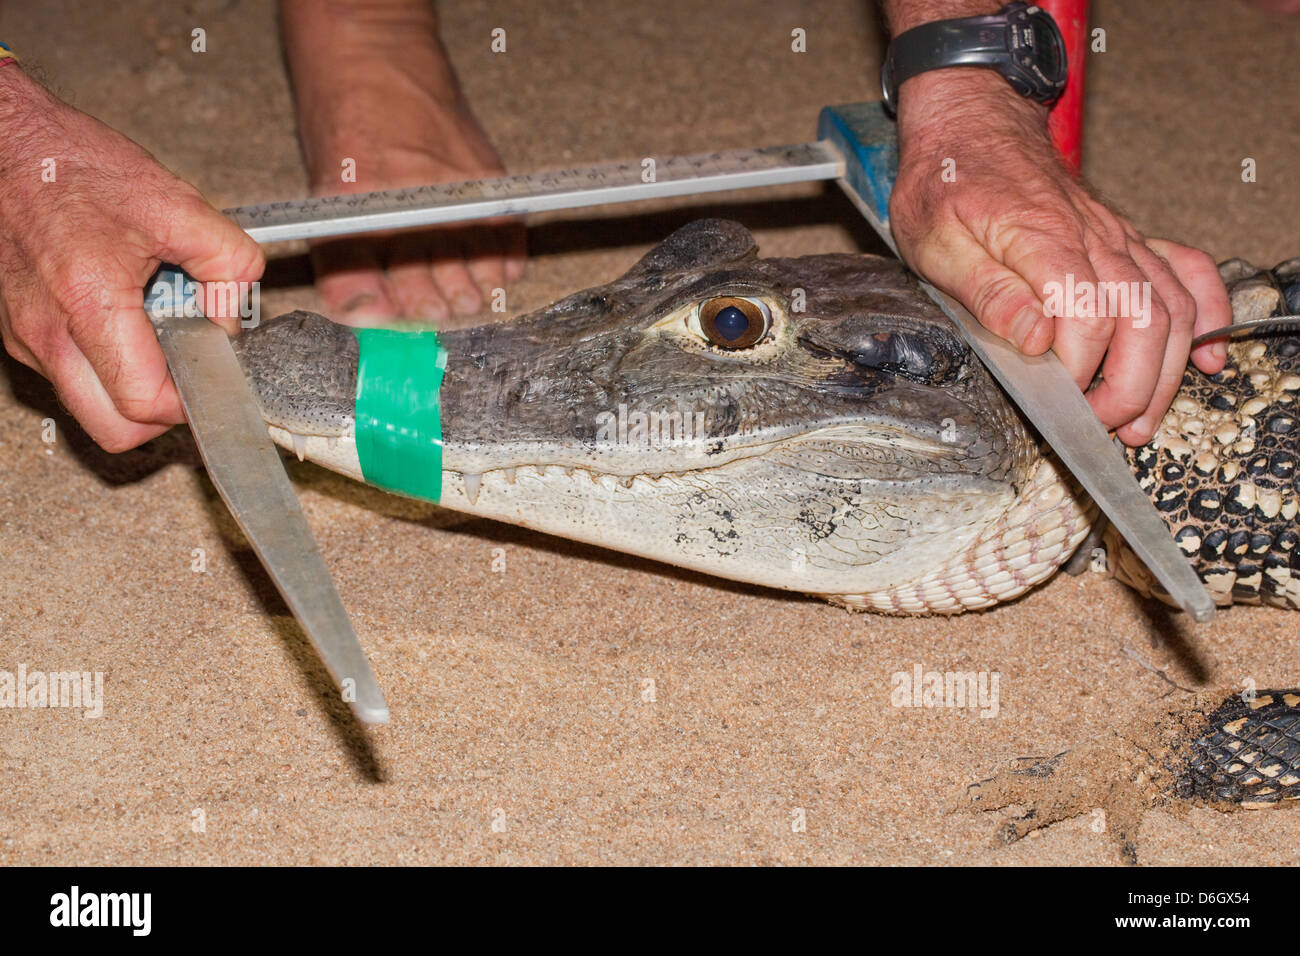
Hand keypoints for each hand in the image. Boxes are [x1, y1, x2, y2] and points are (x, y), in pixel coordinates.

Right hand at [0, 68, 264, 451]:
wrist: (5, 142)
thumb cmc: (76, 166)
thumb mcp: (179, 205)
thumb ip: (229, 264)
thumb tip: (232, 318)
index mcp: (89, 303)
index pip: (144, 404)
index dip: (191, 403)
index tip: (215, 378)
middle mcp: (45, 332)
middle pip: (112, 429)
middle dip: (160, 414)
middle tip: (189, 371)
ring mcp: (24, 337)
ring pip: (89, 406)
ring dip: (131, 386)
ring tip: (154, 329)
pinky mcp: (17, 332)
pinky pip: (70, 374)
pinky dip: (105, 362)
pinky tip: (124, 315)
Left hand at [281, 0, 524, 324]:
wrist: (374, 66)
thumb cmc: (347, 139)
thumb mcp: (325, 204)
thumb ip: (342, 268)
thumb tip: (368, 317)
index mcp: (360, 223)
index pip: (380, 299)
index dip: (394, 317)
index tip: (404, 315)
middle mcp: (410, 212)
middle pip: (436, 294)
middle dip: (439, 305)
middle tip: (442, 302)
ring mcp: (454, 198)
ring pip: (476, 276)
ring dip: (473, 288)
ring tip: (468, 286)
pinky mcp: (488, 182)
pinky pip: (509, 245)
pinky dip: (504, 263)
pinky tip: (492, 263)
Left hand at [889, 70, 1229, 445]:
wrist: (970, 127)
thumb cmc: (947, 183)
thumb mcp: (935, 241)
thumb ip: (986, 291)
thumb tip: (1034, 337)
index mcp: (1042, 240)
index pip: (1087, 317)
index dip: (1079, 370)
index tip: (1056, 403)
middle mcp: (1093, 239)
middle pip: (1143, 320)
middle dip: (1131, 387)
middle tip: (1103, 428)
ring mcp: (1116, 238)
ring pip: (1171, 306)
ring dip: (1165, 371)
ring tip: (1141, 421)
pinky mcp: (1125, 238)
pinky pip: (1184, 272)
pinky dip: (1204, 315)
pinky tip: (1202, 356)